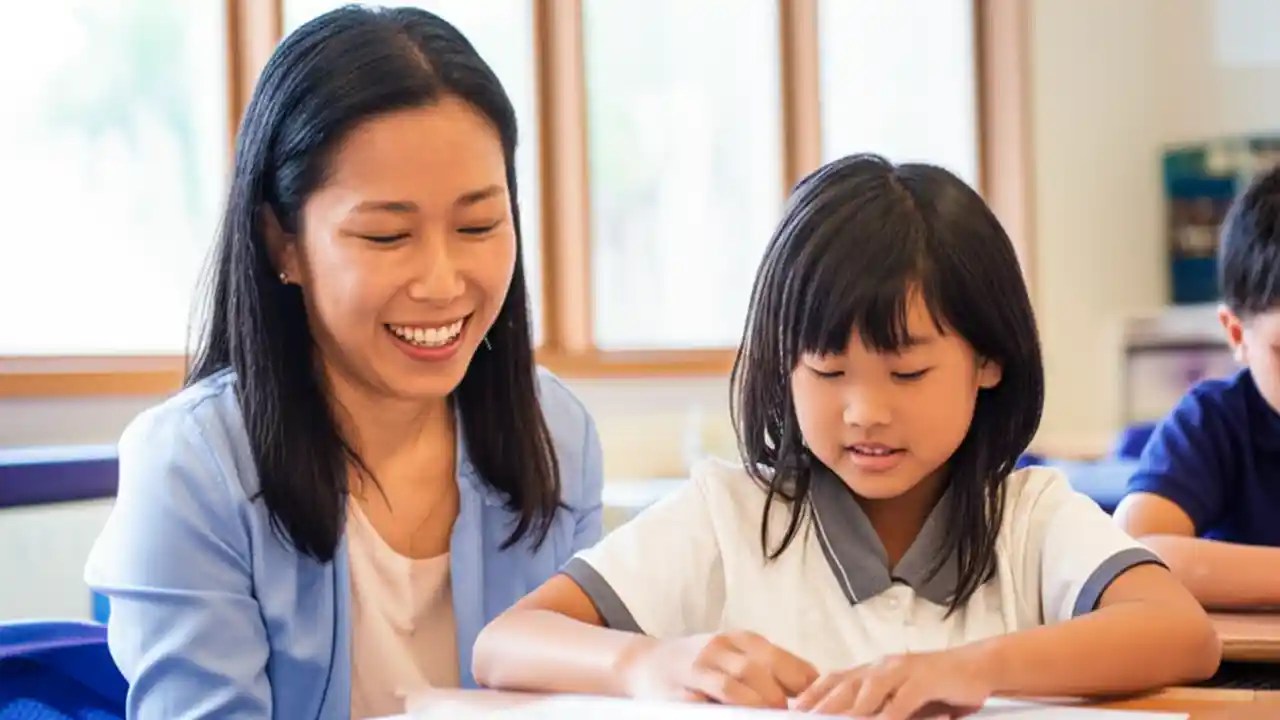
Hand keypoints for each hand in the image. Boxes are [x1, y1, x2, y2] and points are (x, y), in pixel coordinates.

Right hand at [619, 630, 818, 707]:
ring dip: (756, 705)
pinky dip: (725, 713)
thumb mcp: (732, 654)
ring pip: (732, 687)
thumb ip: (766, 666)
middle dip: (778, 696)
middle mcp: (717, 648)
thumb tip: (813, 684)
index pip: (776, 656)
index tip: (816, 700)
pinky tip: (735, 718)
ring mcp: (696, 668)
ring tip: (771, 719)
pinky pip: (704, 704)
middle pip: (756, 670)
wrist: (643, 663)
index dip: (800, 679)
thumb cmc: (698, 663)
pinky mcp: (678, 691)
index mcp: (738, 638)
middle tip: (794, 717)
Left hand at [794, 650, 991, 718]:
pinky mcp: (925, 679)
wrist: (978, 667)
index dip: (813, 694)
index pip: (835, 679)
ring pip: (869, 689)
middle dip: (823, 704)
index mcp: (874, 669)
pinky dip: (890, 714)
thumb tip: (855, 716)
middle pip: (845, 685)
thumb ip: (878, 706)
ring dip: (850, 709)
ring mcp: (904, 670)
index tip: (793, 709)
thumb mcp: (902, 697)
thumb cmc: (938, 687)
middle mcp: (883, 666)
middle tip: (805, 719)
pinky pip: (902, 699)